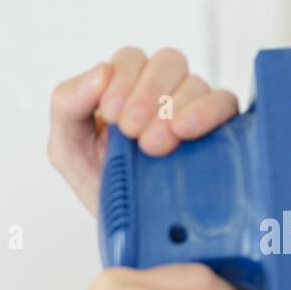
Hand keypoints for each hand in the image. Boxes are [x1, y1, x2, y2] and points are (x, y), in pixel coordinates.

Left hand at [48, 47, 238, 214]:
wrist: (132, 230)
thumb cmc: (101, 184)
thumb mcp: (67, 148)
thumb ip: (67, 105)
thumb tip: (100, 71)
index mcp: (124, 88)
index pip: (130, 59)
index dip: (122, 79)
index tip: (111, 114)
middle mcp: (161, 92)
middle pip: (167, 61)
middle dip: (147, 92)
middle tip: (131, 129)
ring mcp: (191, 108)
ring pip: (194, 82)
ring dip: (172, 108)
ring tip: (155, 143)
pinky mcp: (218, 128)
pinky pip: (223, 103)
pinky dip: (206, 111)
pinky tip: (185, 130)